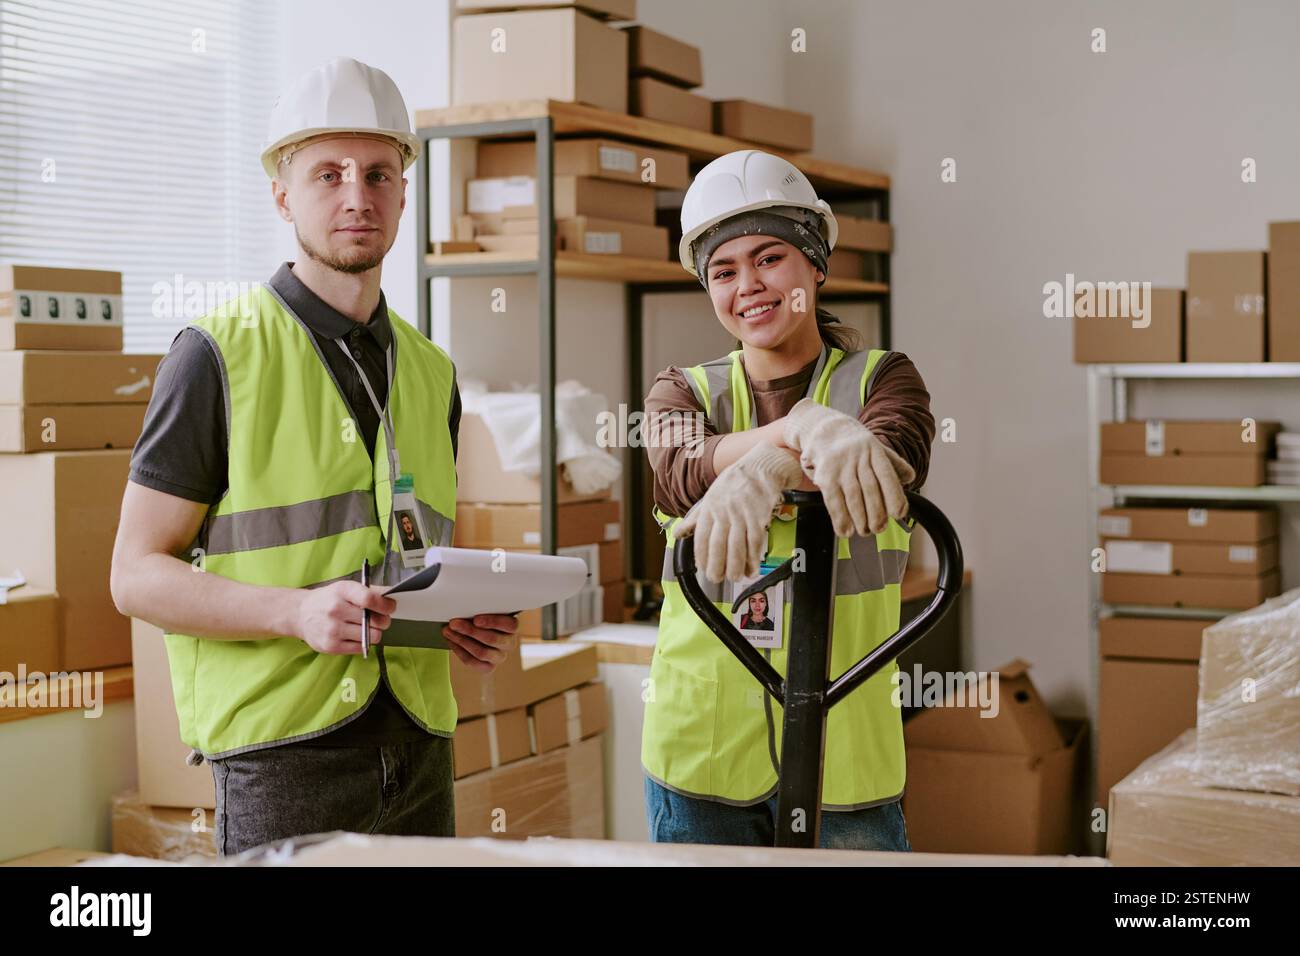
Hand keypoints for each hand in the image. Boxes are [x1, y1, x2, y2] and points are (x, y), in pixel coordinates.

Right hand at [295, 582, 395, 654]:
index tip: (390, 607)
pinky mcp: (332, 646)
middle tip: (379, 619)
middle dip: (383, 620)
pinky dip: (363, 641)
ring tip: (366, 627)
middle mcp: (336, 610)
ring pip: (372, 636)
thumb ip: (371, 591)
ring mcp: (333, 629)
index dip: (386, 605)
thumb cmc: (328, 600)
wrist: (301, 614)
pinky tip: (355, 634)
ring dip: (374, 632)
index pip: (369, 599)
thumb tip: (392, 595)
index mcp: (342, 591)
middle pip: (375, 620)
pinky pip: (361, 647)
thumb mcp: (346, 588)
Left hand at [444, 614, 516, 672]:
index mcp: (512, 627)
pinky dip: (459, 650)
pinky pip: (472, 662)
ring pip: (481, 652)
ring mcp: (499, 657)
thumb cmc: (482, 617)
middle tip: (454, 623)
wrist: (478, 633)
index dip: (493, 622)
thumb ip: (480, 609)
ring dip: (462, 640)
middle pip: (492, 639)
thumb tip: (463, 608)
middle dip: (470, 631)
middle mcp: (508, 643)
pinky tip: (451, 641)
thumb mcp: (485, 610)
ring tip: (448, 631)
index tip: (476, 619)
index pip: (510, 625)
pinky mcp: (488, 667)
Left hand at [675, 441, 804, 582]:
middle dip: (717, 565)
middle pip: (719, 544)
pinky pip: (755, 541)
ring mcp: (742, 514)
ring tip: (735, 577)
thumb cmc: (735, 482)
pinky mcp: (759, 516)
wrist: (761, 466)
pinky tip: (752, 567)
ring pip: (737, 546)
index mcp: (710, 508)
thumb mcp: (709, 496)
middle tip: (717, 578)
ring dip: (736, 565)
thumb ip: (694, 518)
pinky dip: (754, 557)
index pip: (702, 537)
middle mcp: (724, 512)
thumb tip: (678, 533)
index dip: (701, 556)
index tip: (703, 569)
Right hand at [782, 398, 914, 536]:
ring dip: (859, 518)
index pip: (887, 474)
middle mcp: (858, 456)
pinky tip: (845, 530)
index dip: (894, 495)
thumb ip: (893, 463)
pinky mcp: (825, 474)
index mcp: (874, 450)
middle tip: (880, 528)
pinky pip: (833, 499)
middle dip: (876, 512)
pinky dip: (839, 517)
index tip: (899, 513)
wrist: (823, 428)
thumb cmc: (852, 443)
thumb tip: (910, 478)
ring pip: (852, 495)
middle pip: (870, 488)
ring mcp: (840, 465)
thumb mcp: (875, 447)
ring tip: (865, 531)